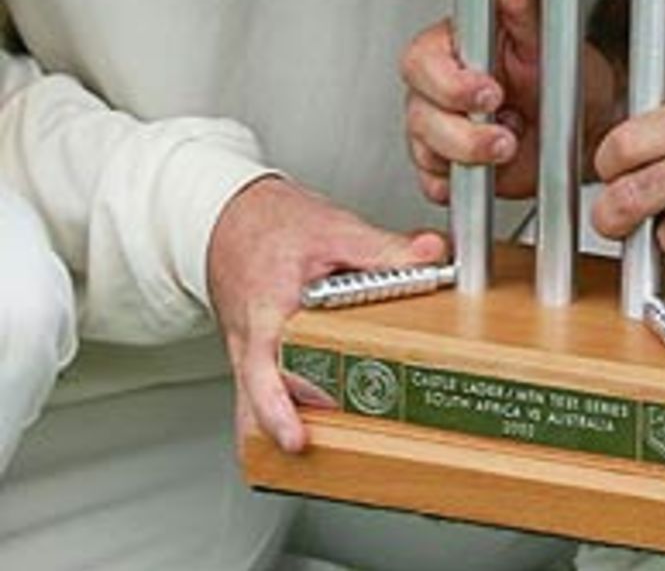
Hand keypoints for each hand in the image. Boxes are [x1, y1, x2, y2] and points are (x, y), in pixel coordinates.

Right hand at [207, 175, 446, 452]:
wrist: (232, 220)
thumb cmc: (272, 225)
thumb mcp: (333, 229)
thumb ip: (383, 248)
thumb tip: (430, 255)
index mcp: (267, 312)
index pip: (264, 371)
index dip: (281, 410)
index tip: (297, 439)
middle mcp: (251, 343)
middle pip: (258, 402)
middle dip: (285, 427)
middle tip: (314, 446)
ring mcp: (247, 356)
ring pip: (254, 408)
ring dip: (281, 427)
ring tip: (320, 446)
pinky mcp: (254, 360)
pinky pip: (261, 396)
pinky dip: (282, 412)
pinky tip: (314, 421)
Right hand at [402, 0, 624, 204]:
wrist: (585, 127)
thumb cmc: (565, 77)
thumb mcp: (546, 36)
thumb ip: (519, 1)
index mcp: (453, 49)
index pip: (423, 62)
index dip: (451, 83)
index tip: (489, 91)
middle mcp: (438, 88)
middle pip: (419, 113)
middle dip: (463, 131)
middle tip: (505, 130)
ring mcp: (440, 129)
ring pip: (426, 151)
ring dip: (470, 157)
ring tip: (510, 146)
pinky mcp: (449, 168)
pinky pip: (436, 182)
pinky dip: (464, 183)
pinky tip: (492, 169)